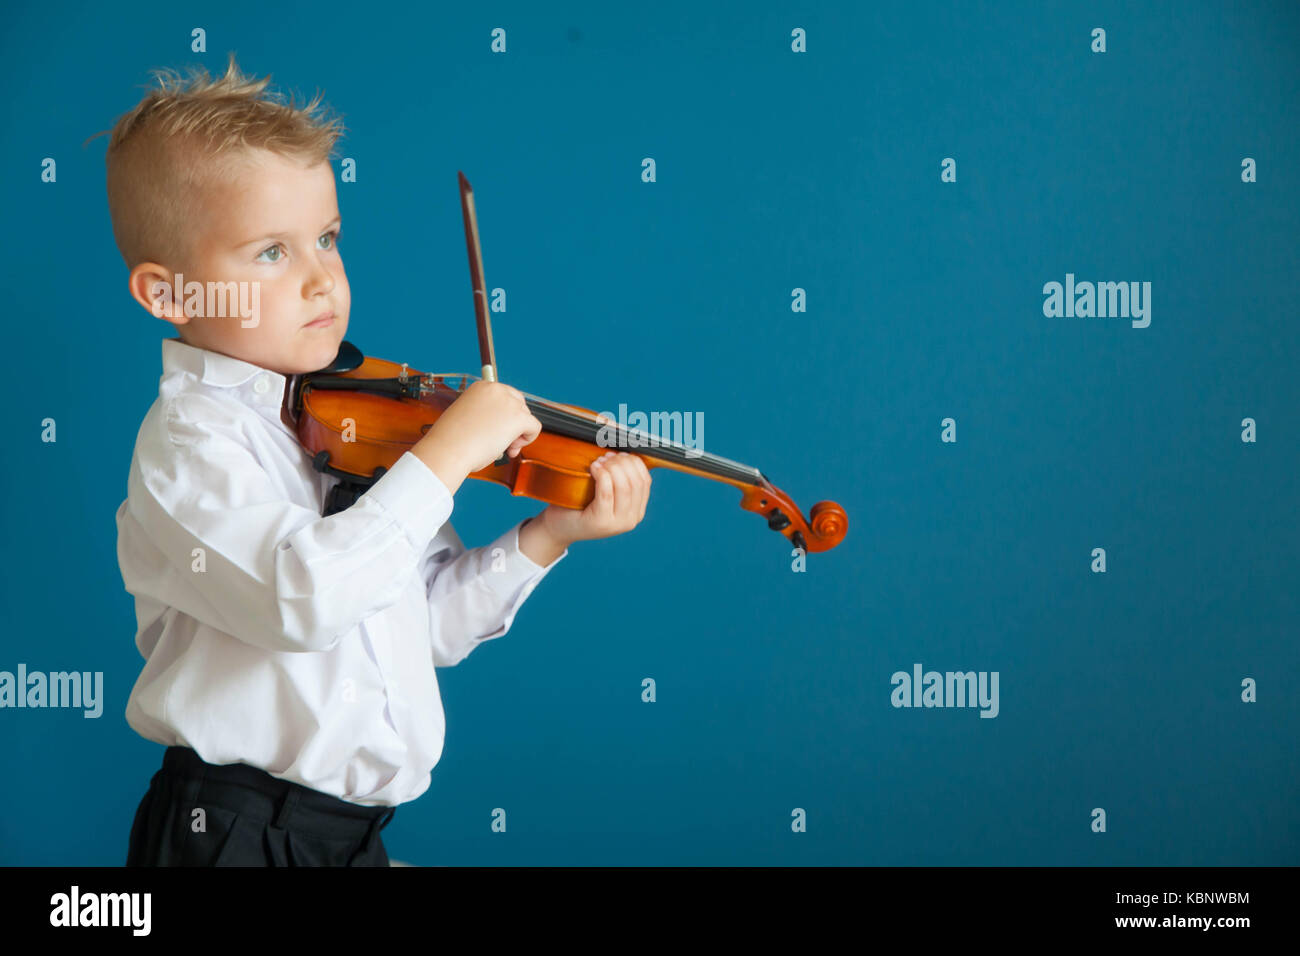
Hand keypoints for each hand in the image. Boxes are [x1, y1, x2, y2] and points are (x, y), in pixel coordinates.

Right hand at [412, 380, 541, 492]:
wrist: (447, 450)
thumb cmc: (452, 440)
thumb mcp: (468, 418)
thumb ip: (487, 416)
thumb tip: (505, 426)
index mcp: (481, 387)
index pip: (505, 397)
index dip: (504, 416)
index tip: (494, 430)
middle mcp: (496, 389)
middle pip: (519, 404)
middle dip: (513, 424)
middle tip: (502, 442)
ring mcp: (508, 402)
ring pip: (526, 417)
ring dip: (517, 435)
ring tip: (502, 448)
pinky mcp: (518, 417)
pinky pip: (535, 427)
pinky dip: (528, 439)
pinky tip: (512, 448)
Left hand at [538, 452, 651, 544]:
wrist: (561, 527)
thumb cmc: (580, 504)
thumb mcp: (606, 492)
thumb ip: (619, 478)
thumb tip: (624, 448)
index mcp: (636, 511)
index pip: (645, 480)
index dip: (634, 462)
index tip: (618, 454)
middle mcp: (631, 520)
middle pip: (636, 481)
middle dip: (622, 463)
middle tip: (605, 457)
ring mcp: (617, 523)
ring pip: (624, 486)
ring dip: (611, 468)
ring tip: (598, 462)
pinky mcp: (601, 522)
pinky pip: (607, 493)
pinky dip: (601, 475)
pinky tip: (593, 468)